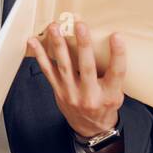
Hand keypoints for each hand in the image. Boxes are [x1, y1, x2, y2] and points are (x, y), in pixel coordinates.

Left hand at [27, 21, 126, 138]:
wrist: (90, 127)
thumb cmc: (105, 104)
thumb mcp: (116, 93)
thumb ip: (112, 74)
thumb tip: (108, 43)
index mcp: (109, 95)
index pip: (117, 72)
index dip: (118, 54)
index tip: (117, 36)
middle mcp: (90, 95)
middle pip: (87, 67)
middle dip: (83, 45)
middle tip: (80, 25)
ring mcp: (71, 93)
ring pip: (64, 66)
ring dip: (58, 44)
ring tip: (55, 28)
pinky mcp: (58, 91)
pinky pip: (47, 71)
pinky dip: (40, 55)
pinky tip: (34, 42)